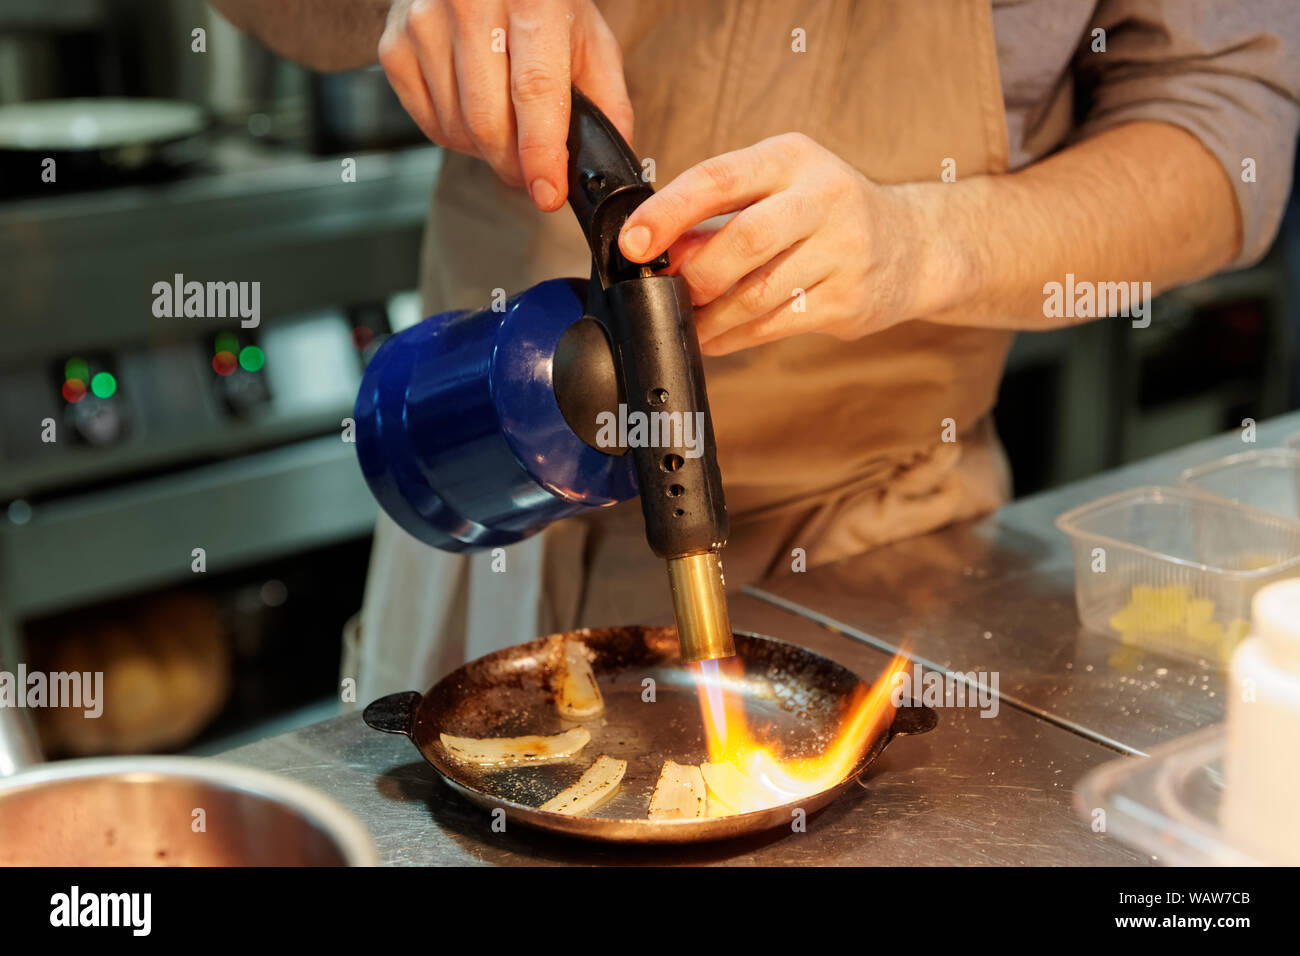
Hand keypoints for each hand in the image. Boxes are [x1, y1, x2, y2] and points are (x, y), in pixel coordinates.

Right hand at [379, 0, 632, 210]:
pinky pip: (428, 124)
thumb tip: (608, 167)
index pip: (534, 90)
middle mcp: (470, 5)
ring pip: (457, 130)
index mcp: (532, 0)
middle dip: (515, 166)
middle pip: (488, 122)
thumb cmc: (541, 4)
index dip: (541, 152)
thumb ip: (607, 102)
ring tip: (506, 126)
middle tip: (534, 172)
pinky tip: (474, 110)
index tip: (547, 193)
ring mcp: (424, 23)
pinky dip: (457, 136)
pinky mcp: (395, 45)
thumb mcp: (588, 39)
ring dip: (487, 151)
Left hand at [616, 133, 962, 354]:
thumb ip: (717, 217)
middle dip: (695, 274)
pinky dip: (735, 336)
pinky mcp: (850, 300)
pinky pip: (776, 325)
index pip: (719, 178)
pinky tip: (718, 337)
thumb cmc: (826, 214)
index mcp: (793, 157)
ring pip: (757, 293)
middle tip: (669, 291)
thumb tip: (654, 250)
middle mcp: (825, 197)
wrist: (915, 246)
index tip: (631, 242)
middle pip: (743, 240)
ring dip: (710, 316)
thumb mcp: (777, 191)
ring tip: (688, 321)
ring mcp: (844, 250)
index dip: (667, 212)